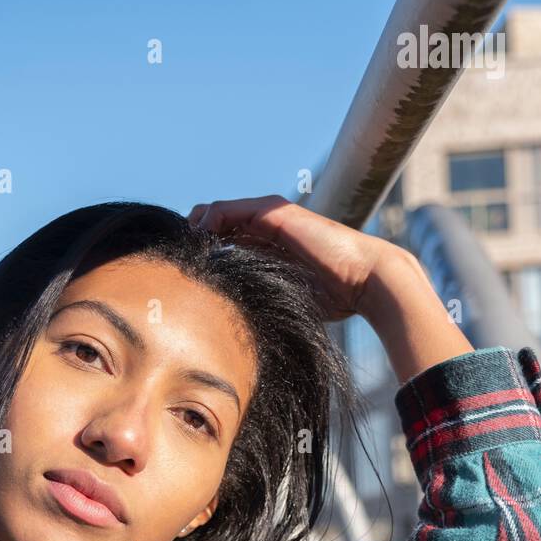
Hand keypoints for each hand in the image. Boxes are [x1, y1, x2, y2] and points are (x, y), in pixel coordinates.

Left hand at [187, 194, 399, 320]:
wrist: (365, 281)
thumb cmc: (332, 300)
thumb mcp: (282, 302)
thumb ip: (257, 303)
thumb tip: (225, 330)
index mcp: (266, 247)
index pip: (220, 242)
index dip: (199, 253)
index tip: (182, 275)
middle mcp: (265, 228)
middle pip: (212, 224)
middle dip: (191, 241)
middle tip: (175, 262)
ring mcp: (269, 216)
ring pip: (215, 213)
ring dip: (194, 229)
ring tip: (183, 251)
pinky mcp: (273, 212)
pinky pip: (228, 209)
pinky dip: (208, 221)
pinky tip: (198, 240)